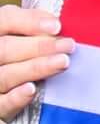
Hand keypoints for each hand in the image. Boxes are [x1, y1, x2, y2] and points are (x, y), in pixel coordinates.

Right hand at [0, 3, 73, 123]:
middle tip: (68, 45)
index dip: (28, 22)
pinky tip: (32, 89)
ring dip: (35, 68)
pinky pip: (2, 103)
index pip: (4, 20)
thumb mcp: (17, 38)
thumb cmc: (14, 60)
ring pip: (7, 75)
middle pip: (5, 48)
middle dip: (38, 47)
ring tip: (62, 63)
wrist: (2, 93)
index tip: (57, 26)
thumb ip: (29, 28)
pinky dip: (16, 97)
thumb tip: (54, 22)